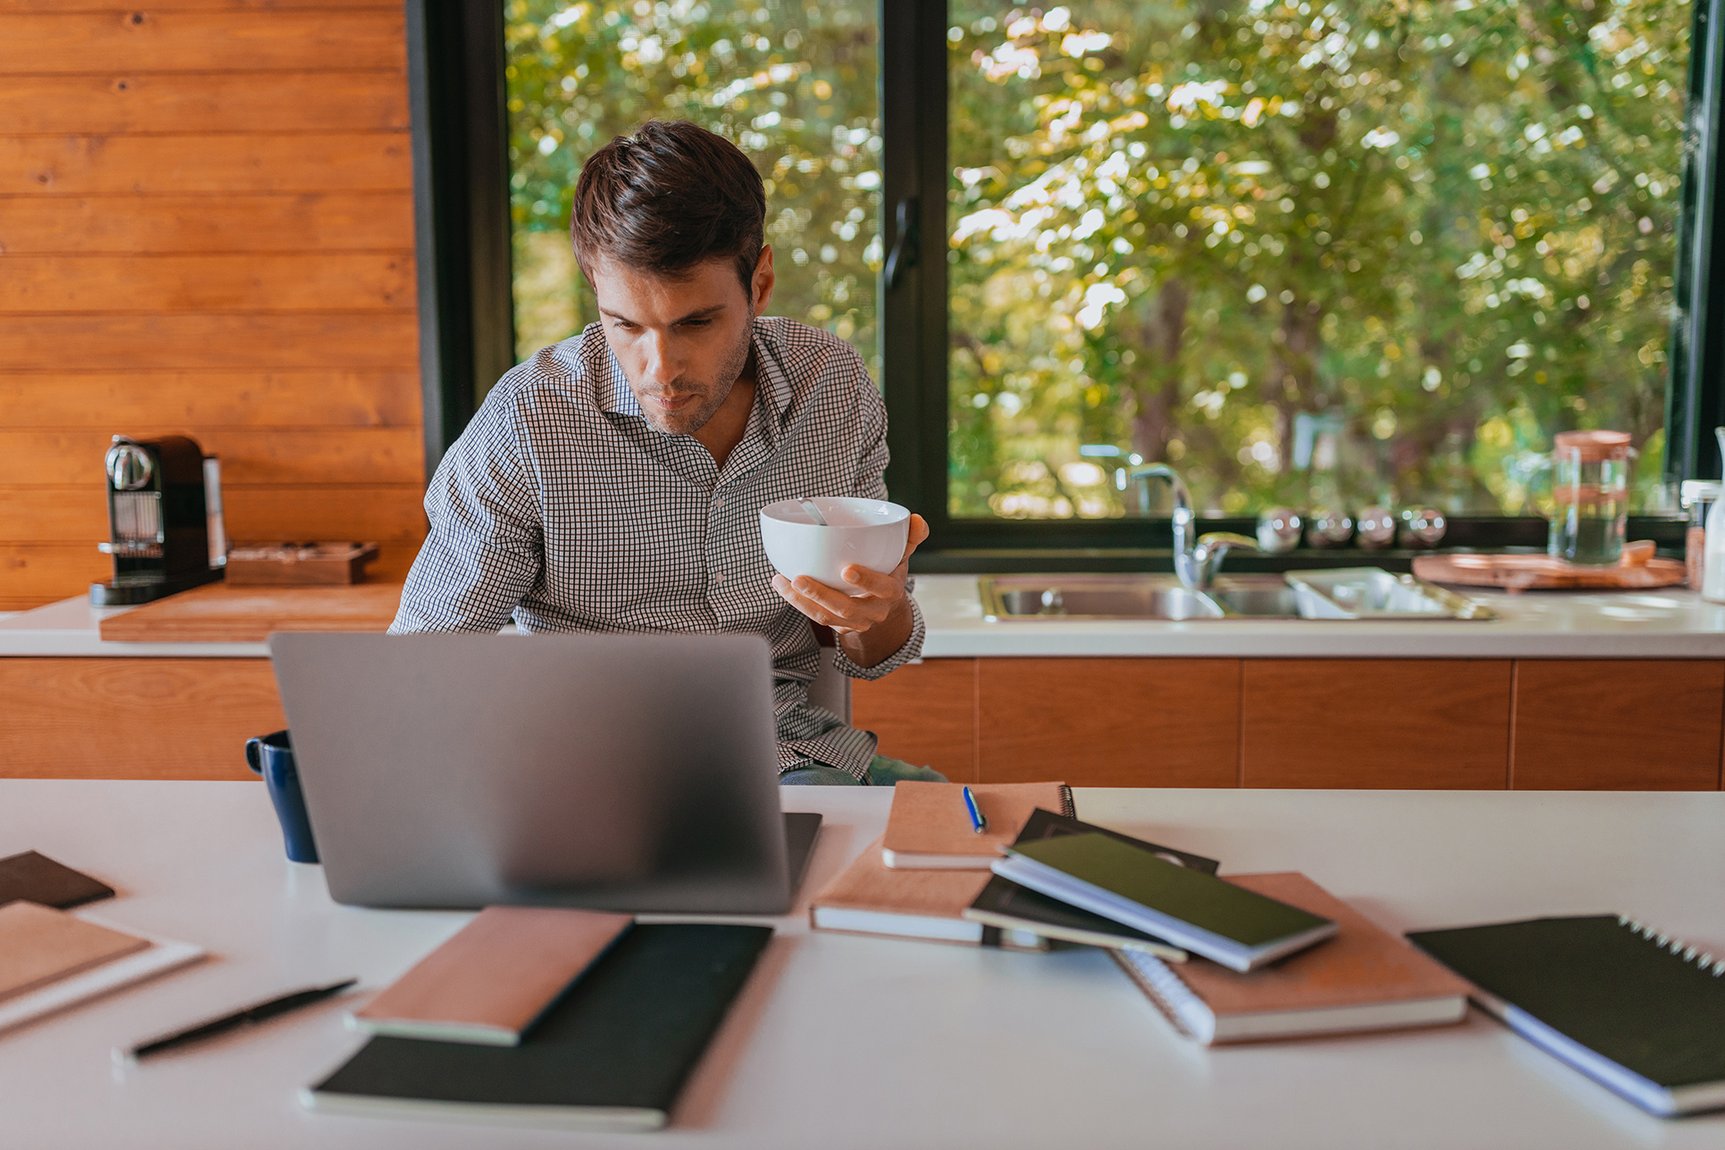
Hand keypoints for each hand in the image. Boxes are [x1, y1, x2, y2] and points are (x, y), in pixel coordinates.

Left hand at [771, 513, 928, 635]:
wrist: (885, 610)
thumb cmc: (889, 575)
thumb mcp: (902, 557)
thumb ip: (910, 538)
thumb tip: (917, 519)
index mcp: (890, 592)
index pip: (881, 588)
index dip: (866, 580)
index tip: (846, 569)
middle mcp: (874, 612)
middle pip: (847, 608)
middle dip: (821, 595)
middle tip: (800, 579)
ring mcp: (855, 623)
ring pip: (826, 617)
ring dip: (802, 602)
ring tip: (782, 582)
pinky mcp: (839, 627)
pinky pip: (817, 618)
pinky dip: (798, 604)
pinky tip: (783, 586)